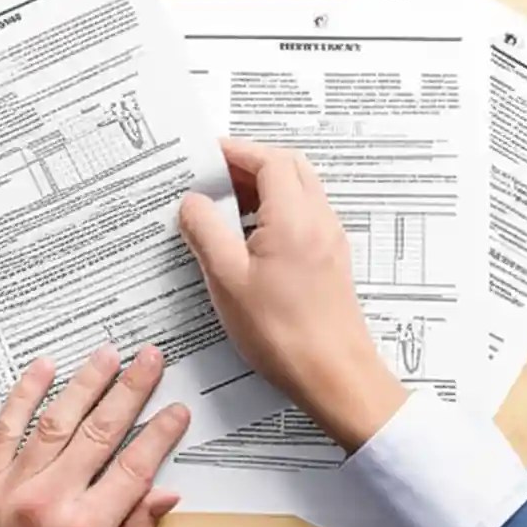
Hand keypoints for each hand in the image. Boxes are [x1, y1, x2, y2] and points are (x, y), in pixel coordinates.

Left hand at [0, 345, 189, 526]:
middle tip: (151, 359)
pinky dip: (24, 395)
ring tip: (108, 353)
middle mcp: (49, 502)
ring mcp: (12, 488)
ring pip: (57, 421)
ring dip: (86, 383)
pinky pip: (5, 430)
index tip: (177, 410)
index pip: (135, 469)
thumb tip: (165, 496)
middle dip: (131, 390)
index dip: (160, 435)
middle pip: (100, 433)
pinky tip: (42, 368)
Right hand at [178, 139, 406, 451]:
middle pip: (288, 168)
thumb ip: (206, 232)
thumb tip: (192, 202)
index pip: (268, 160)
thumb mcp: (228, 279)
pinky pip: (303, 219)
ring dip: (263, 189)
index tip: (206, 155)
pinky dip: (275, 213)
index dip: (235, 151)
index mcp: (295, 217)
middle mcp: (319, 221)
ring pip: (298, 192)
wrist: (334, 375)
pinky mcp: (329, 261)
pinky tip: (248, 240)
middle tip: (213, 177)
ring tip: (224, 208)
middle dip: (249, 164)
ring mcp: (329, 241)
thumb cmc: (284, 334)